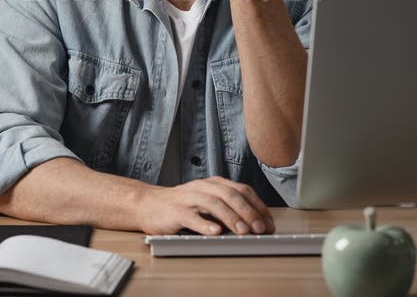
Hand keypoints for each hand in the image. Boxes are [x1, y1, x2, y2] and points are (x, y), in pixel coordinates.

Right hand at [135, 176, 275, 234]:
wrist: (147, 204)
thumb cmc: (180, 205)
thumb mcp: (207, 201)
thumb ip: (227, 207)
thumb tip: (254, 223)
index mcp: (213, 184)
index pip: (241, 190)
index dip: (258, 206)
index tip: (269, 223)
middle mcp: (202, 187)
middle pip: (230, 195)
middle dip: (248, 212)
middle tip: (260, 229)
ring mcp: (188, 198)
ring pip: (213, 204)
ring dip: (231, 218)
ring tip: (243, 232)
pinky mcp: (175, 211)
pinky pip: (191, 216)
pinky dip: (204, 224)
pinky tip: (215, 232)